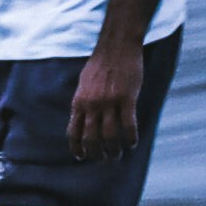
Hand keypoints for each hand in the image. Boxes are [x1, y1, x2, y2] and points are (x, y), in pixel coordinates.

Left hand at [67, 43, 144, 162]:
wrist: (116, 46)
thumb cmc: (101, 64)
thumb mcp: (84, 83)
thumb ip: (83, 102)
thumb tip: (81, 119)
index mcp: (79, 101)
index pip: (73, 132)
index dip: (77, 148)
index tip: (81, 157)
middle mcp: (92, 104)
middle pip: (91, 139)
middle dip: (96, 154)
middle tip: (104, 159)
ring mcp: (109, 102)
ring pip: (110, 136)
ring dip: (114, 150)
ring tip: (118, 155)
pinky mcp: (127, 99)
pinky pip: (128, 126)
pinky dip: (130, 139)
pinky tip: (132, 144)